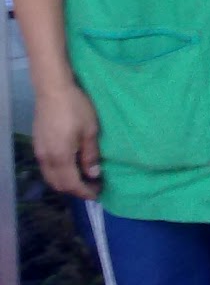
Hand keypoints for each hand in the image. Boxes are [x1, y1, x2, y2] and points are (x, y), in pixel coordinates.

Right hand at [33, 82, 100, 198]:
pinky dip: (59, 174)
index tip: (98, 194)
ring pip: (51, 178)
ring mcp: (39, 153)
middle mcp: (46, 160)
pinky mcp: (37, 145)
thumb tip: (93, 175)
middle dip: (75, 190)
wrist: (53, 90)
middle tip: (92, 186)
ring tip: (83, 178)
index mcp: (60, 158)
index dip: (85, 192)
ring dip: (66, 183)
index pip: (72, 184)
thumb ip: (90, 155)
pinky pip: (47, 168)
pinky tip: (70, 167)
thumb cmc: (76, 108)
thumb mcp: (90, 131)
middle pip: (59, 185)